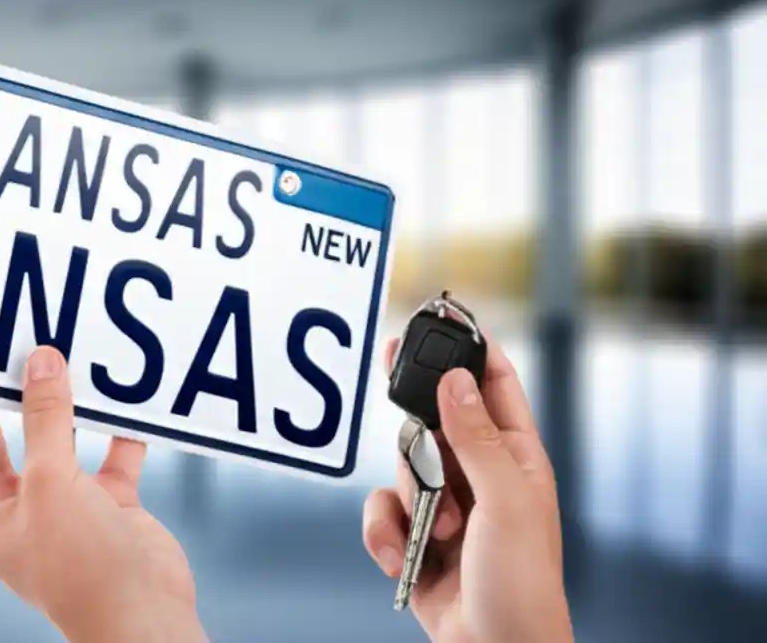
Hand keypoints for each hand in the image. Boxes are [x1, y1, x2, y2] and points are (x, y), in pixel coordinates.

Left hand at [0, 346, 203, 642]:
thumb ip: (46, 418)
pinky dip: (117, 427)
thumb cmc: (81, 570)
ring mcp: (61, 503)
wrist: (145, 615)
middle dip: (3, 386)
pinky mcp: (105, 502)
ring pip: (57, 436)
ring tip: (62, 349)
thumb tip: (40, 362)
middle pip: (1, 429)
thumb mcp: (51, 482)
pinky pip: (108, 452)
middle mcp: (15, 503)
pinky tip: (124, 395)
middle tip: (1, 336)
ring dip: (64, 401)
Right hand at [362, 337, 572, 642]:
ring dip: (410, 497)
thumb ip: (475, 438)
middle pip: (435, 419)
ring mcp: (446, 507)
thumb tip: (455, 381)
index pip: (494, 386)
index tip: (445, 318)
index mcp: (516, 459)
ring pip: (402, 465)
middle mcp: (480, 476)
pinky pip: (381, 510)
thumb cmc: (522, 585)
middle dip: (416, 417)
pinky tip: (406, 553)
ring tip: (439, 530)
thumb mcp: (506, 501)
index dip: (471, 350)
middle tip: (390, 360)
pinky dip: (385, 530)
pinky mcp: (414, 538)